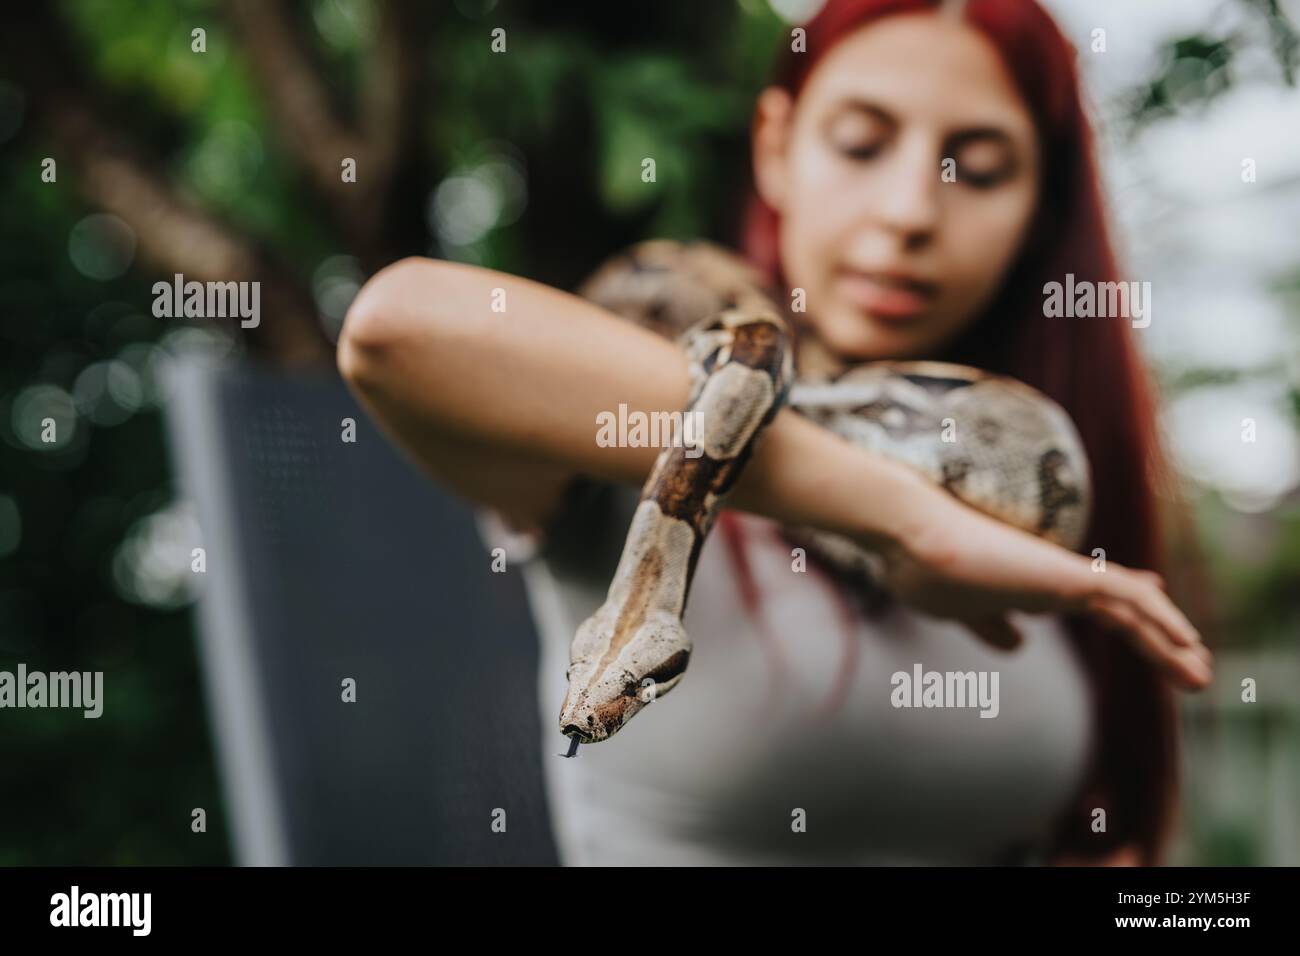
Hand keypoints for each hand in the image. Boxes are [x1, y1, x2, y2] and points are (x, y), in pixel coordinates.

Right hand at [873, 486, 1212, 690]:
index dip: (1127, 610)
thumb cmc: (923, 569)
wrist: (911, 537)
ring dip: (1170, 644)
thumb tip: (1017, 644)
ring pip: (1132, 609)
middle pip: (1119, 609)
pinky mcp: (1063, 575)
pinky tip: (1186, 642)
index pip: (1090, 596)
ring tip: (1201, 675)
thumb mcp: (960, 610)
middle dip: (1157, 642)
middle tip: (1192, 667)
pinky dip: (1160, 619)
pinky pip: (1126, 596)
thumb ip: (990, 624)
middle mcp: (1051, 576)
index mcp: (1027, 583)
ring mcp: (1059, 574)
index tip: (1155, 615)